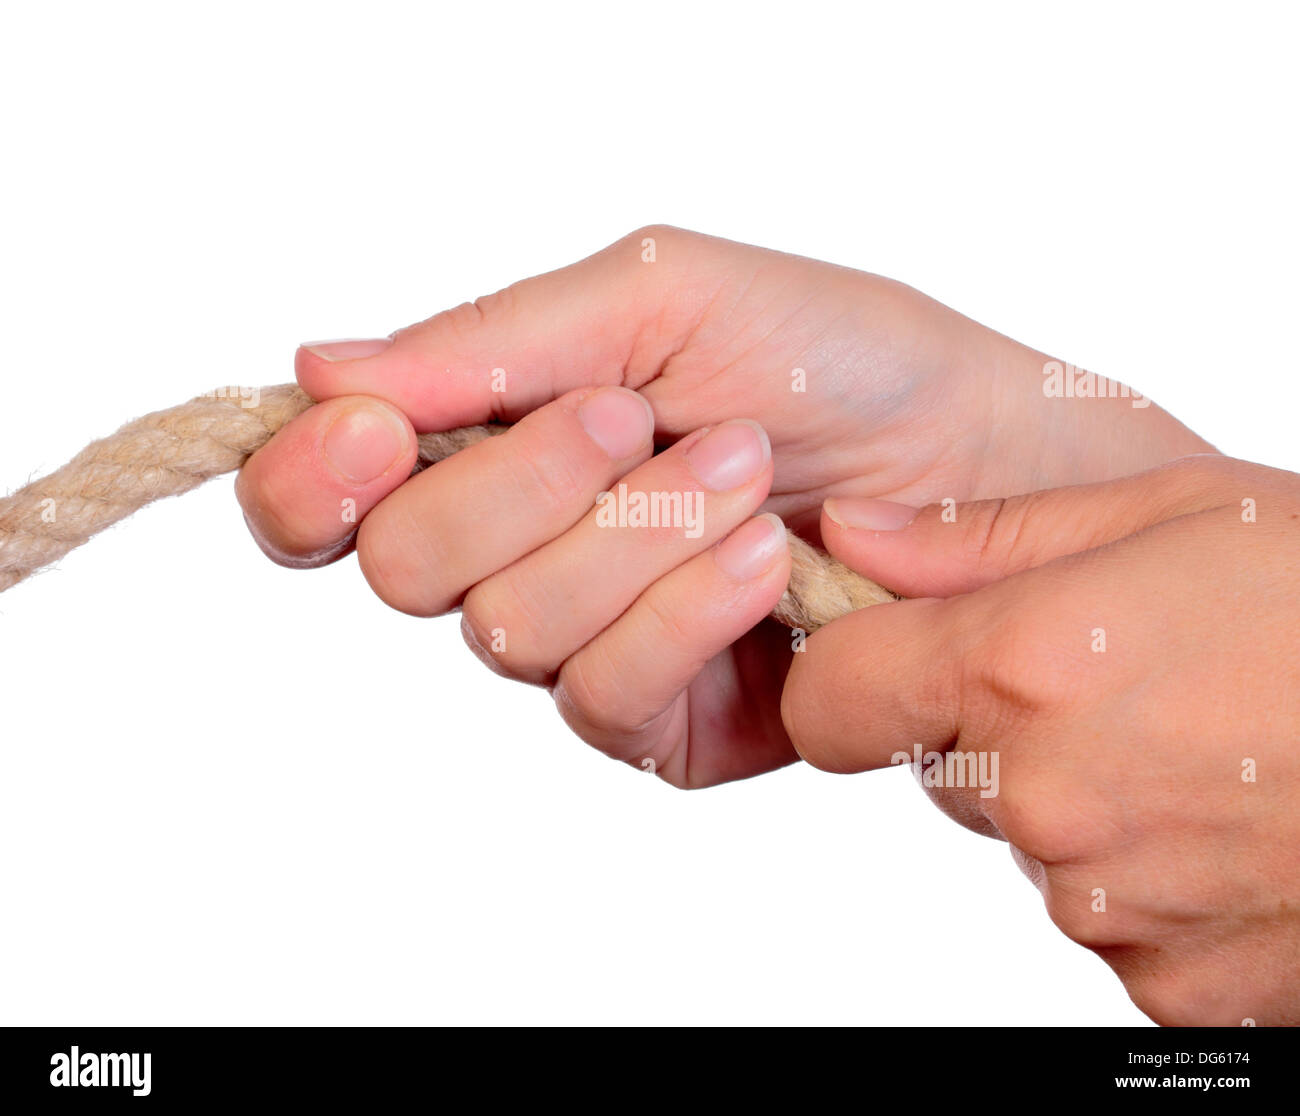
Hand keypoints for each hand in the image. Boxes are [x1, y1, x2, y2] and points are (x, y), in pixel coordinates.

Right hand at [237, 226, 1208, 786]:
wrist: (986, 464)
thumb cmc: (840, 363)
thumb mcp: (665, 300)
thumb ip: (496, 340)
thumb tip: (320, 370)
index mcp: (498, 442)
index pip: (329, 494)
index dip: (319, 474)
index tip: (380, 432)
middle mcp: (520, 552)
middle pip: (403, 567)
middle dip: (522, 482)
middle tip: (636, 418)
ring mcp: (584, 645)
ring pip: (504, 630)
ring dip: (628, 536)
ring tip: (746, 473)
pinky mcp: (657, 725)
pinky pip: (605, 694)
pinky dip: (683, 610)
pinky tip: (766, 563)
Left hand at [781, 454, 1299, 1023]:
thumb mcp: (1166, 512)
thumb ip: (978, 536)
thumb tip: (849, 539)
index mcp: (1024, 668)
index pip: (828, 695)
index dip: (849, 667)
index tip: (894, 644)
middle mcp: (1046, 800)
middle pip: (933, 769)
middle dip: (986, 726)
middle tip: (1110, 677)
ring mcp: (1110, 906)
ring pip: (1023, 843)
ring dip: (1074, 799)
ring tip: (1198, 740)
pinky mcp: (1174, 986)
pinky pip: (1105, 920)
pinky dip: (1144, 874)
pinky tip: (1233, 818)